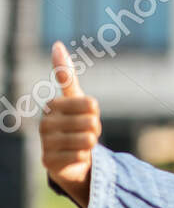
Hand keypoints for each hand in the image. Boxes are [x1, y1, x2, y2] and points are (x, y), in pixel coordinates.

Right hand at [40, 42, 99, 207]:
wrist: (68, 158)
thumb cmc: (74, 124)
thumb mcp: (74, 99)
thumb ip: (66, 75)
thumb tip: (56, 45)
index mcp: (52, 105)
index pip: (91, 104)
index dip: (95, 113)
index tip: (86, 115)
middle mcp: (44, 123)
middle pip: (91, 123)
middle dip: (95, 130)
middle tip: (84, 133)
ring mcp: (45, 143)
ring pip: (87, 140)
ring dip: (90, 145)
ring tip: (80, 145)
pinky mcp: (48, 162)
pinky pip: (80, 156)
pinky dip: (83, 158)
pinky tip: (75, 157)